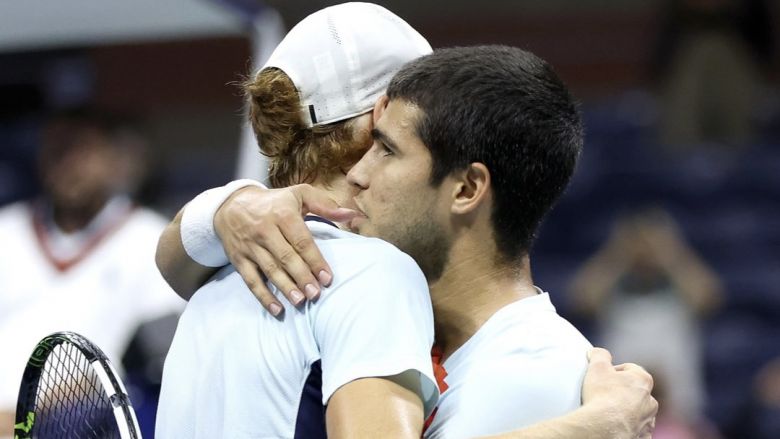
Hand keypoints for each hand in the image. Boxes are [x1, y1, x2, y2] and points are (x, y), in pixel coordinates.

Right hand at [214, 184, 357, 314]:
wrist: (232, 204)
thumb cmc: (274, 202)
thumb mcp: (299, 194)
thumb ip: (325, 205)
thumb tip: (351, 215)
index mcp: (282, 214)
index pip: (301, 241)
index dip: (315, 260)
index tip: (327, 278)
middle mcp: (265, 230)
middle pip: (286, 257)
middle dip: (302, 277)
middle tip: (316, 294)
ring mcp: (250, 246)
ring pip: (270, 270)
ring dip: (285, 288)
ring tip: (300, 301)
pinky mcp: (239, 259)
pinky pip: (251, 280)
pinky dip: (263, 296)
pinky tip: (277, 309)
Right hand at [582, 348, 656, 438]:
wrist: (602, 427)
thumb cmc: (602, 396)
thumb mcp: (597, 366)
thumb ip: (600, 354)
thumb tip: (598, 352)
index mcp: (643, 380)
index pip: (629, 369)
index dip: (614, 371)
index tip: (603, 377)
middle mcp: (650, 400)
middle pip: (635, 391)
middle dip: (622, 392)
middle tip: (604, 394)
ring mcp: (647, 421)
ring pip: (639, 412)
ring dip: (628, 411)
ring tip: (609, 412)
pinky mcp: (642, 436)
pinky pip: (639, 431)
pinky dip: (630, 428)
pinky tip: (617, 426)